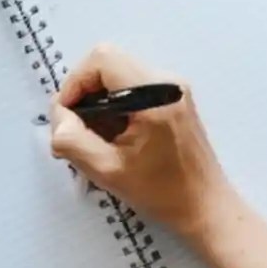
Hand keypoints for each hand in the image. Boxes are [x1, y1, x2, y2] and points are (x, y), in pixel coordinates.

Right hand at [49, 44, 236, 240]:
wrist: (207, 208)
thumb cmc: (161, 193)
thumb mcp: (106, 171)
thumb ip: (72, 140)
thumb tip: (59, 116)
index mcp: (154, 94)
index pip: (101, 59)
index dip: (74, 83)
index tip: (67, 116)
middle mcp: (166, 81)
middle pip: (108, 64)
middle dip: (84, 93)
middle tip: (76, 129)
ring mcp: (173, 88)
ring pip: (118, 75)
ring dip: (98, 100)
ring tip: (95, 138)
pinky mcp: (174, 98)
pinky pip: (132, 87)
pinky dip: (114, 105)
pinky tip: (114, 136)